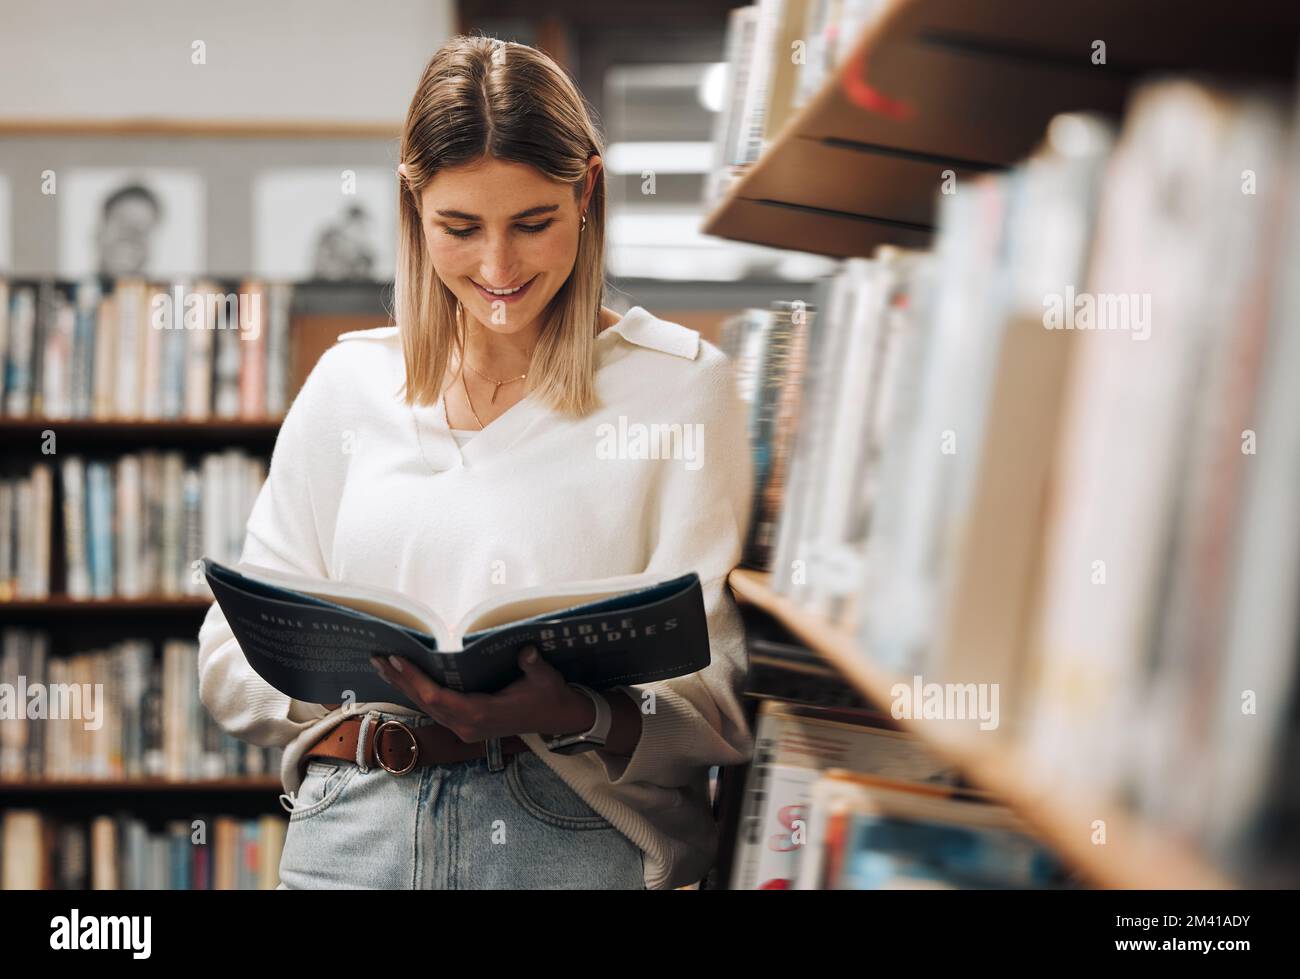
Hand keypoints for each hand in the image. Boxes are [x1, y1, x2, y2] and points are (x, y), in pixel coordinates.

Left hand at [368, 645, 595, 742]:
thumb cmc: (550, 696)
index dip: (414, 679)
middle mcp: (467, 726)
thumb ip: (535, 667)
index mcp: (481, 715)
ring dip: (404, 686)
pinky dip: (417, 691)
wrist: (558, 718)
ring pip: (426, 707)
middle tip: (377, 657)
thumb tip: (526, 651)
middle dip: (400, 679)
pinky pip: (435, 708)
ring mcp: (464, 728)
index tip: (396, 658)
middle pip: (424, 703)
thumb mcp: (547, 679)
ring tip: (383, 665)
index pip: (437, 698)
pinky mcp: (465, 725)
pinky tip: (405, 678)